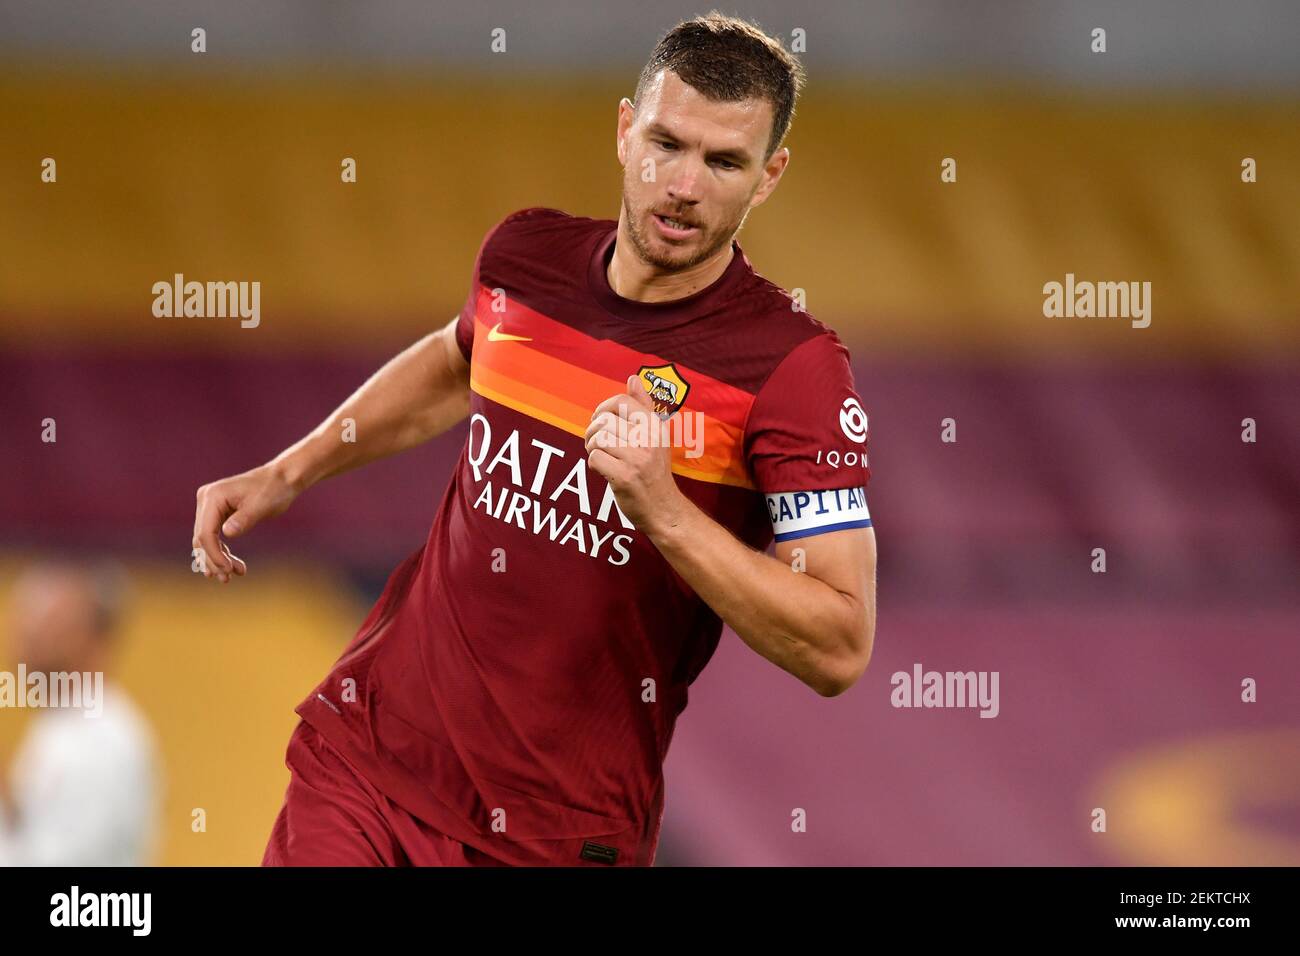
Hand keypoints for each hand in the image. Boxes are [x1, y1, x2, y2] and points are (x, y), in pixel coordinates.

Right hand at [192, 463, 298, 582]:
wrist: (281, 479)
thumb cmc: (273, 490)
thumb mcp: (261, 506)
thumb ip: (244, 519)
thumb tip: (227, 533)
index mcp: (212, 497)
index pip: (205, 533)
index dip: (214, 555)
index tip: (228, 570)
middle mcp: (205, 500)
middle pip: (202, 538)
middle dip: (214, 560)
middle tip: (228, 579)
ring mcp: (209, 506)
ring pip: (206, 540)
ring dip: (216, 559)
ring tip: (230, 577)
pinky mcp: (216, 512)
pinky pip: (213, 535)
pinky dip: (221, 551)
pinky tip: (231, 565)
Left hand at [584, 375, 684, 533]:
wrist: (663, 509)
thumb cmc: (653, 471)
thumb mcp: (654, 436)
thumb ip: (643, 406)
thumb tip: (632, 378)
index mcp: (655, 426)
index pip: (621, 401)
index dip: (603, 408)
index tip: (601, 421)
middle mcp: (649, 440)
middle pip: (604, 421)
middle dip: (592, 432)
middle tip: (596, 444)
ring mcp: (638, 459)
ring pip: (598, 439)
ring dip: (591, 448)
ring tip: (599, 456)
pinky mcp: (625, 477)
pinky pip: (595, 459)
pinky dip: (594, 465)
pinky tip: (604, 471)